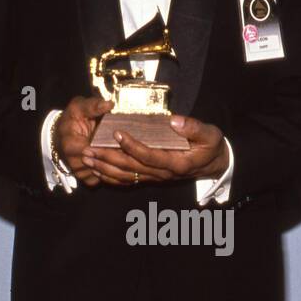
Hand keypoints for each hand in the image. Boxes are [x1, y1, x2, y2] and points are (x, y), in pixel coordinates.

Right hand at [53, 96, 116, 187]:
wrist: (66, 133)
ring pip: (101, 174)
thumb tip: (108, 104)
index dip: (103, 146)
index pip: (88, 151)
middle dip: (111, 156)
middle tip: (125, 147)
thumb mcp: (80, 107)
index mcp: (70, 144)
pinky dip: (110, 171)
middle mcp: (73, 162)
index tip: (115, 139)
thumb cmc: (74, 118)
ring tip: (123, 154)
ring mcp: (80, 172)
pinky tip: (116, 161)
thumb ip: (93, 105)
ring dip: (113, 165)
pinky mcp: (86, 178)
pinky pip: (102, 179)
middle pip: (97, 165)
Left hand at [81, 114, 228, 186]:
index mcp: (176, 163)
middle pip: (131, 168)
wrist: (214, 164)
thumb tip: (174, 120)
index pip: (149, 156)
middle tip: (88, 149)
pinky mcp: (151, 177)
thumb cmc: (211, 146)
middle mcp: (162, 173)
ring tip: (87, 159)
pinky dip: (111, 176)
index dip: (132, 146)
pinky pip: (128, 180)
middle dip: (108, 159)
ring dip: (104, 168)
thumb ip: (194, 127)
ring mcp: (155, 177)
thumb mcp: (210, 134)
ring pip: (126, 176)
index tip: (117, 134)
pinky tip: (97, 170)